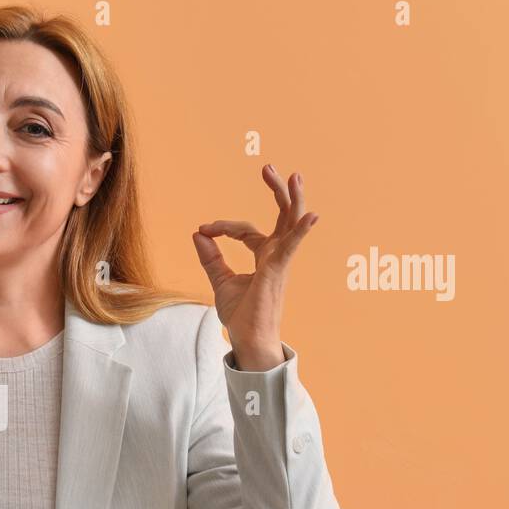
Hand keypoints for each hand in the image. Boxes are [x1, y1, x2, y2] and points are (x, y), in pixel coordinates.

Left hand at [191, 164, 317, 360]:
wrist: (248, 341)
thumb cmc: (242, 315)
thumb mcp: (221, 281)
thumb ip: (211, 257)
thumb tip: (197, 233)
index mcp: (265, 256)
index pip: (246, 230)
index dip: (223, 227)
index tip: (204, 229)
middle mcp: (276, 255)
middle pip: (282, 216)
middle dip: (277, 190)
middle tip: (268, 167)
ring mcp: (279, 262)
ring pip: (291, 224)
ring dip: (292, 199)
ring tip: (293, 176)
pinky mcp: (276, 272)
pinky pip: (290, 247)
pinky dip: (300, 231)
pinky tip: (311, 216)